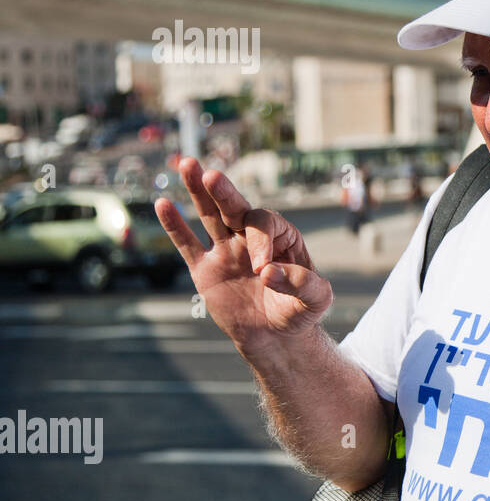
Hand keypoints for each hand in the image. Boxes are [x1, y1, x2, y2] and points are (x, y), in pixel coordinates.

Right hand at [155, 157, 332, 355]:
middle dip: (225, 193)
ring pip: (210, 215)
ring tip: (188, 164)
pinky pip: (187, 244)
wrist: (274, 335)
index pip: (266, 225)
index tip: (262, 271)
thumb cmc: (299, 312)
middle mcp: (251, 237)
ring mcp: (226, 249)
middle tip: (212, 176)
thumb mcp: (316, 300)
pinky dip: (175, 225)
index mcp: (281, 237)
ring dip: (199, 191)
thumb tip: (268, 272)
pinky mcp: (205, 268)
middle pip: (237, 207)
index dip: (261, 241)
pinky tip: (162, 204)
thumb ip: (303, 285)